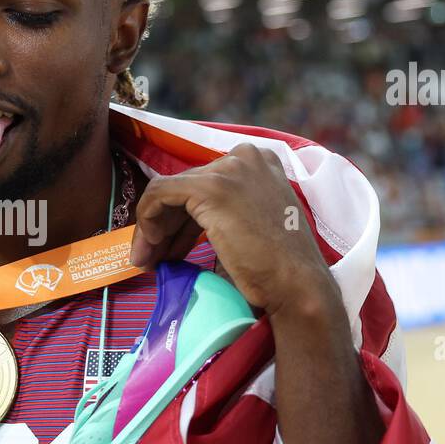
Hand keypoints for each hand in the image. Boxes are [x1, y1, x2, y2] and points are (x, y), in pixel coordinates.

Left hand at [128, 143, 334, 317]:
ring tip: (147, 260)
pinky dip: (148, 219)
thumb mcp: (249, 227)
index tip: (169, 248)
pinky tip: (151, 247)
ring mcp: (229, 169)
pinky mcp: (210, 187)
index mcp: (261, 164)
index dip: (181, 219)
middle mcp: (246, 157)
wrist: (297, 286)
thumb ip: (220, 217)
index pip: (206, 186)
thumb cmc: (277, 270)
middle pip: (187, 189)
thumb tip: (177, 229)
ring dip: (153, 227)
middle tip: (152, 258)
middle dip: (166, 226)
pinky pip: (161, 193)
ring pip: (171, 191)